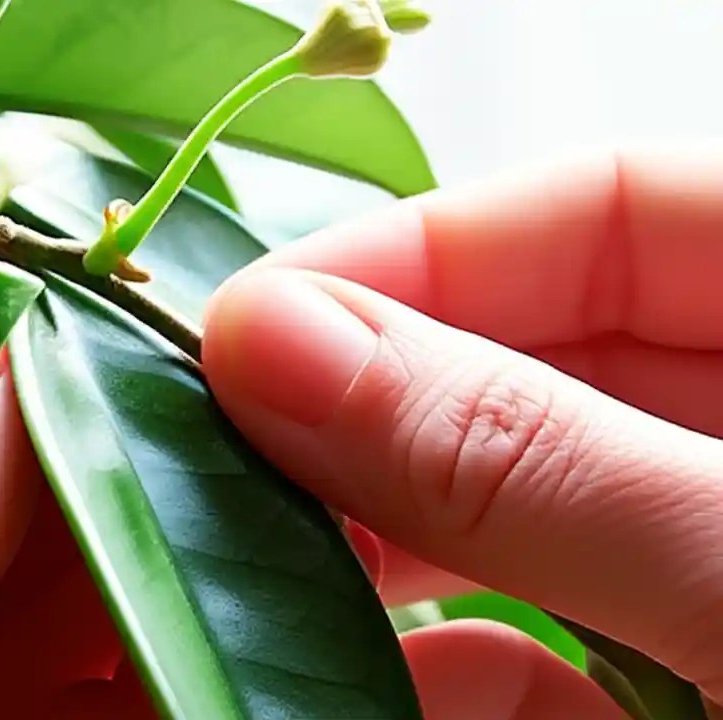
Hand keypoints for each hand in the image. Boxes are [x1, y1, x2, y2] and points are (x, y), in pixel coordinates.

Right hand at [201, 146, 722, 717]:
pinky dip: (454, 667)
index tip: (254, 317)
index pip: (617, 213)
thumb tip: (272, 340)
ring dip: (388, 534)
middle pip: (544, 365)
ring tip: (266, 547)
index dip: (428, 245)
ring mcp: (713, 580)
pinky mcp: (694, 707)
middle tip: (231, 438)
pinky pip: (555, 660)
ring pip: (526, 510)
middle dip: (381, 399)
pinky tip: (371, 682)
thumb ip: (520, 456)